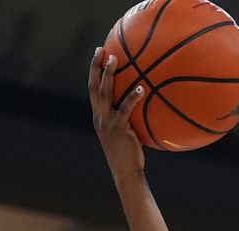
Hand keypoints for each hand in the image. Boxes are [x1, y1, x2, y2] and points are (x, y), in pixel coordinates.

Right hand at [88, 48, 146, 178]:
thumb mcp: (125, 133)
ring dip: (108, 74)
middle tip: (101, 49)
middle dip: (96, 66)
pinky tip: (141, 88)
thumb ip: (129, 118)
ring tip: (115, 59)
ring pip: (105, 93)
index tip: (98, 54)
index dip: (94, 71)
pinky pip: (125, 109)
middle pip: (94, 86)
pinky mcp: (118, 128)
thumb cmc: (129, 153)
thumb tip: (145, 104)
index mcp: (99, 116)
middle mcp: (99, 116)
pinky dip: (132, 97)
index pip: (93, 89)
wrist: (126, 172)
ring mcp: (107, 122)